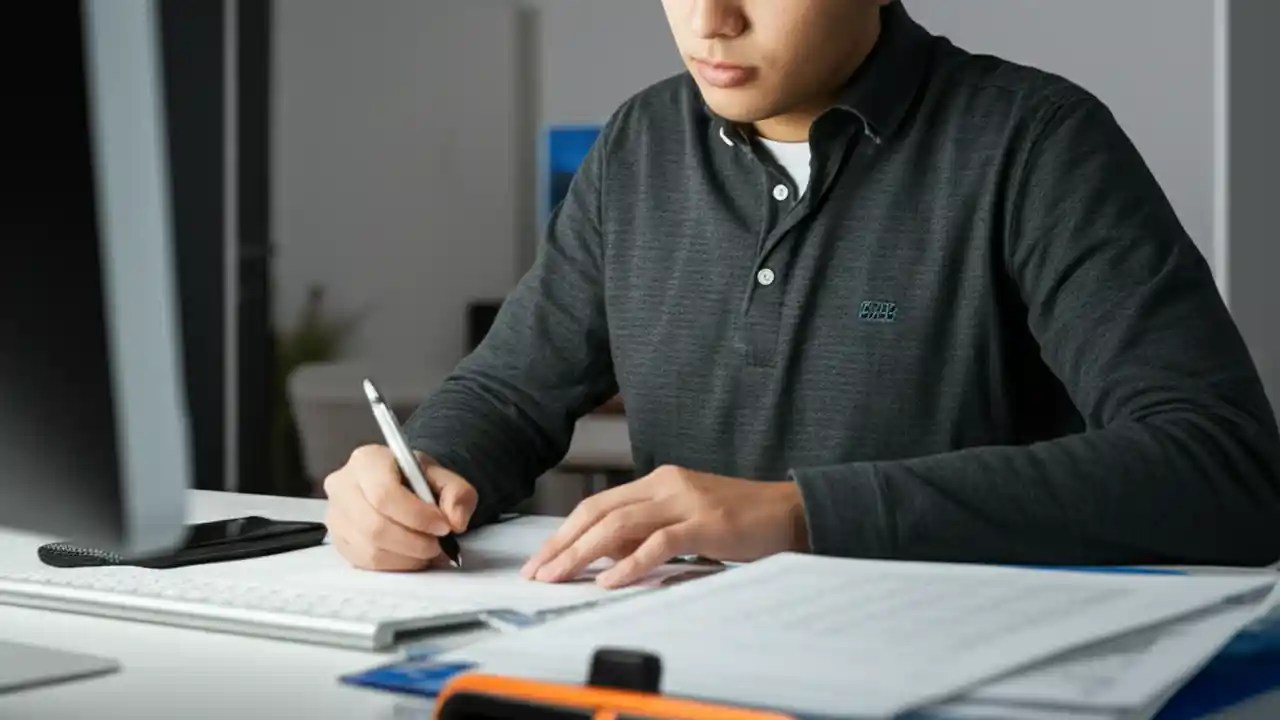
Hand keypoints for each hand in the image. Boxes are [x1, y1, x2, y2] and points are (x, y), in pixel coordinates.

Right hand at [324, 445, 477, 571]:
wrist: (400, 487)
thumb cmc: (417, 480)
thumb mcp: (445, 477)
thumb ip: (458, 493)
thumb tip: (455, 521)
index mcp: (367, 460)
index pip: (384, 494)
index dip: (417, 516)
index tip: (443, 527)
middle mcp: (342, 486)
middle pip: (374, 526)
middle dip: (414, 542)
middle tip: (438, 544)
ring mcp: (336, 516)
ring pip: (370, 549)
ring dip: (407, 557)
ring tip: (427, 551)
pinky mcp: (338, 541)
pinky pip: (365, 563)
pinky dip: (395, 565)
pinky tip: (411, 556)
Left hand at [521, 465, 808, 587]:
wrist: (790, 512)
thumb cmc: (739, 522)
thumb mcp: (684, 521)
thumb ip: (647, 532)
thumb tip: (603, 555)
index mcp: (657, 482)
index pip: (597, 505)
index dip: (564, 532)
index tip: (540, 560)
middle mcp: (665, 485)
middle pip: (599, 512)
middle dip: (562, 544)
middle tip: (537, 573)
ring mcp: (685, 501)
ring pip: (620, 525)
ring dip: (584, 554)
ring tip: (560, 577)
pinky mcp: (706, 523)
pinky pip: (659, 543)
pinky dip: (630, 563)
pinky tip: (610, 580)